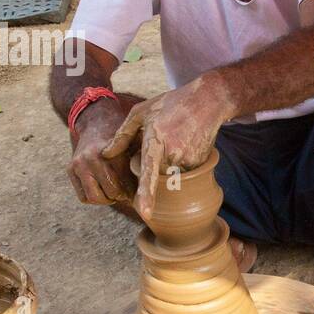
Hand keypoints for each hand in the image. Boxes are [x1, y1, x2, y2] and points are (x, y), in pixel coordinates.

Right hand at [67, 98, 136, 205]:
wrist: (96, 121)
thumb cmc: (123, 136)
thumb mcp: (136, 142)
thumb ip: (146, 158)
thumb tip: (166, 180)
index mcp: (110, 153)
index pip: (123, 186)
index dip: (133, 192)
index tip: (140, 192)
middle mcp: (91, 159)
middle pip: (111, 194)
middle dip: (122, 196)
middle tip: (128, 192)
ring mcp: (78, 165)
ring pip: (95, 198)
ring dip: (107, 199)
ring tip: (116, 192)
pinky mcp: (70, 169)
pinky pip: (83, 197)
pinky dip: (94, 198)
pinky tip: (103, 189)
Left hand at [102, 75, 231, 219]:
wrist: (207, 101)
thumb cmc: (171, 103)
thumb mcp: (141, 112)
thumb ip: (122, 135)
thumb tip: (106, 154)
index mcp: (156, 142)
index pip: (150, 173)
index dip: (147, 194)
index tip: (145, 212)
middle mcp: (174, 154)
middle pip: (156, 176)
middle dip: (152, 166)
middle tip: (159, 142)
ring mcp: (189, 160)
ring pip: (170, 175)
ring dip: (166, 164)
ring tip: (173, 140)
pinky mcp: (200, 163)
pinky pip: (183, 171)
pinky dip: (179, 162)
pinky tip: (184, 142)